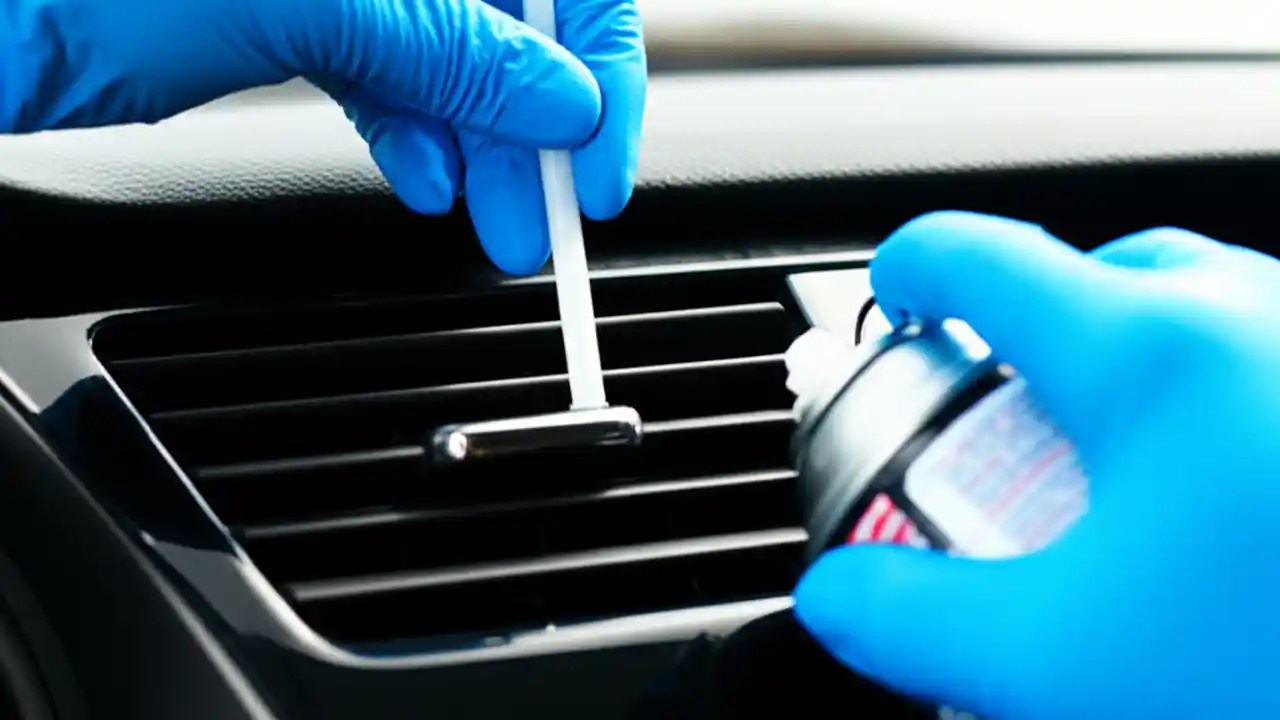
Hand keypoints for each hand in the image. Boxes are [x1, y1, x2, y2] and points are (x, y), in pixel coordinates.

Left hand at [0, 0, 643, 273]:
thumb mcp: (307, 1)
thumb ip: (454, 49)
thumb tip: (563, 100)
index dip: (598, 54)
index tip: (595, 152)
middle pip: (508, 13)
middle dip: (536, 117)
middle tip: (546, 209)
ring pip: (448, 54)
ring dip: (479, 143)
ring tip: (494, 222)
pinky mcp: (287, 12)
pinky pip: (382, 72)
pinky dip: (412, 133)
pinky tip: (423, 177)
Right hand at [792, 211, 1279, 718]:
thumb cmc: (1277, 659)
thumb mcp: (1067, 662)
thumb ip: (915, 624)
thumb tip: (836, 601)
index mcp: (1154, 352)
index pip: (983, 259)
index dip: (912, 270)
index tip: (893, 298)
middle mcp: (1256, 322)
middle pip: (1103, 275)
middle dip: (1032, 332)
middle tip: (1007, 419)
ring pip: (1205, 315)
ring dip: (1132, 369)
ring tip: (1115, 468)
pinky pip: (1270, 366)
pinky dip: (1218, 406)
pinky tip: (1223, 509)